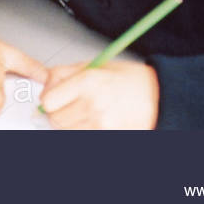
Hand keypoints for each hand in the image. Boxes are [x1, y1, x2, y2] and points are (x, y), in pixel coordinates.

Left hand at [40, 60, 159, 128]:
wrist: (159, 97)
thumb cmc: (129, 79)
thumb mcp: (94, 66)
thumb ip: (64, 74)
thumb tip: (44, 85)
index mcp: (88, 81)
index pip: (48, 100)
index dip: (47, 99)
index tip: (53, 98)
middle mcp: (93, 103)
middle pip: (55, 119)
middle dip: (57, 113)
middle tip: (68, 107)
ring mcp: (102, 123)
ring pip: (67, 131)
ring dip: (70, 124)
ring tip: (84, 114)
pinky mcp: (110, 135)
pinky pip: (83, 137)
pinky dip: (84, 131)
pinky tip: (93, 122)